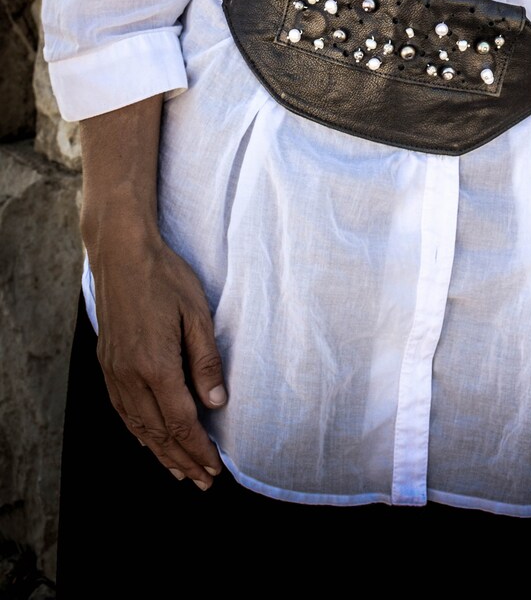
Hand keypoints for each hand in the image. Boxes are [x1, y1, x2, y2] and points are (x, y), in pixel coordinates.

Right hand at [90, 229, 227, 489]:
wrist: (123, 255)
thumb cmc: (165, 278)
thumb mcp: (197, 314)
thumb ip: (206, 362)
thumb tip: (217, 404)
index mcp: (156, 365)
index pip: (181, 422)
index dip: (198, 449)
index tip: (214, 468)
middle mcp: (130, 376)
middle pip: (158, 432)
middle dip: (183, 460)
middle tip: (202, 482)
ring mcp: (115, 371)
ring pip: (138, 426)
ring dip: (160, 452)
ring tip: (179, 471)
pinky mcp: (107, 363)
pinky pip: (122, 410)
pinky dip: (138, 431)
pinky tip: (148, 439)